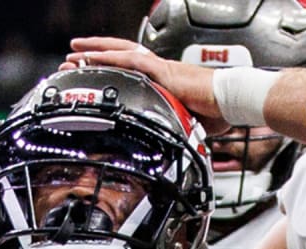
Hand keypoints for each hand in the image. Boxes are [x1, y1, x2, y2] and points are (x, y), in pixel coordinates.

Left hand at [61, 37, 228, 134]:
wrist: (232, 101)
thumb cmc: (218, 109)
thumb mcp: (187, 119)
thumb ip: (172, 122)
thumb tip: (168, 137)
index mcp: (164, 79)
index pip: (133, 67)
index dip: (112, 64)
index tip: (93, 66)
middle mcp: (160, 70)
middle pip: (121, 54)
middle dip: (96, 52)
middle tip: (73, 53)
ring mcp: (161, 69)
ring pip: (121, 54)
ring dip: (96, 53)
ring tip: (75, 53)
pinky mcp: (164, 73)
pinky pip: (133, 62)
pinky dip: (112, 59)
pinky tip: (96, 58)